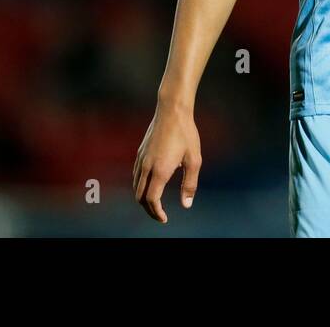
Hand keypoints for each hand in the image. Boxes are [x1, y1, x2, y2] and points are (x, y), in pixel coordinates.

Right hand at [132, 102, 200, 223]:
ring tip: (155, 202)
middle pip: (140, 196)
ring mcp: (141, 158)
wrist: (172, 110)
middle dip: (148, 209)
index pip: (151, 199)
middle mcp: (147, 166)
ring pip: (135, 185)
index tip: (164, 218)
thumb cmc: (186, 133)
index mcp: (160, 170)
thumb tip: (186, 204)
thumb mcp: (194, 160)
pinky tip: (150, 183)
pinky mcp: (140, 151)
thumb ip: (189, 184)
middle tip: (160, 214)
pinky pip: (135, 174)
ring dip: (143, 197)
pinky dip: (140, 185)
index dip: (156, 212)